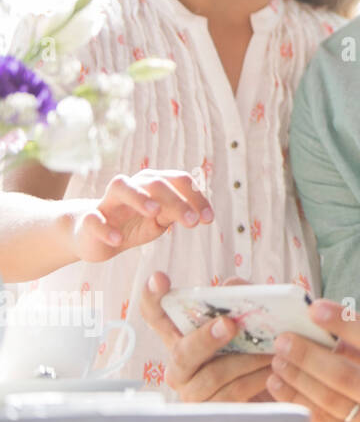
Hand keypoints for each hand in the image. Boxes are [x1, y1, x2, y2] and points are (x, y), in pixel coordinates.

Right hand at [74, 169, 213, 263]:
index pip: (179, 180)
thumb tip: (200, 214)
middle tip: (192, 221)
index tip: (208, 219)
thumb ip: (177, 213)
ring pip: (121, 186)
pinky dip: (106, 228)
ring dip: (139, 197)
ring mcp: (108, 201)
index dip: (196, 197)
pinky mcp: (89, 219)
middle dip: (177, 200)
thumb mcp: (160, 220)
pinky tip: (118, 240)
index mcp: (152, 184)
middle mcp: (131, 187)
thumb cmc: (133, 224)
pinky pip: (94, 218)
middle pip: (156, 183)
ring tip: (155, 213)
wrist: (93, 235)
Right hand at [138, 271, 278, 421]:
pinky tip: (273, 371)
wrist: (280, 390)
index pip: (157, 315)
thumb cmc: (258, 348)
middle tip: (229, 324)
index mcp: (183, 337)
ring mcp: (192, 394)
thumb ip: (240, 297)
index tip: (159, 277)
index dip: (153, 298)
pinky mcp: (212, 416)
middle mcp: (181, 367)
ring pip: (212, 376)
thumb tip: (232, 285)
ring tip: (272, 351)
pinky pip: (232, 396)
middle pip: (183, 352)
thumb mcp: (252, 319)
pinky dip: (256, 380)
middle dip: (206, 338)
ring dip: (245, 361)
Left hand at [265, 299, 359, 421]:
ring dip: (298, 378)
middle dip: (308, 355)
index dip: (344, 322)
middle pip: (346, 375)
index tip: (315, 309)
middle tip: (284, 339)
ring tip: (279, 361)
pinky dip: (299, 403)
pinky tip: (283, 388)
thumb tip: (327, 328)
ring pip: (330, 402)